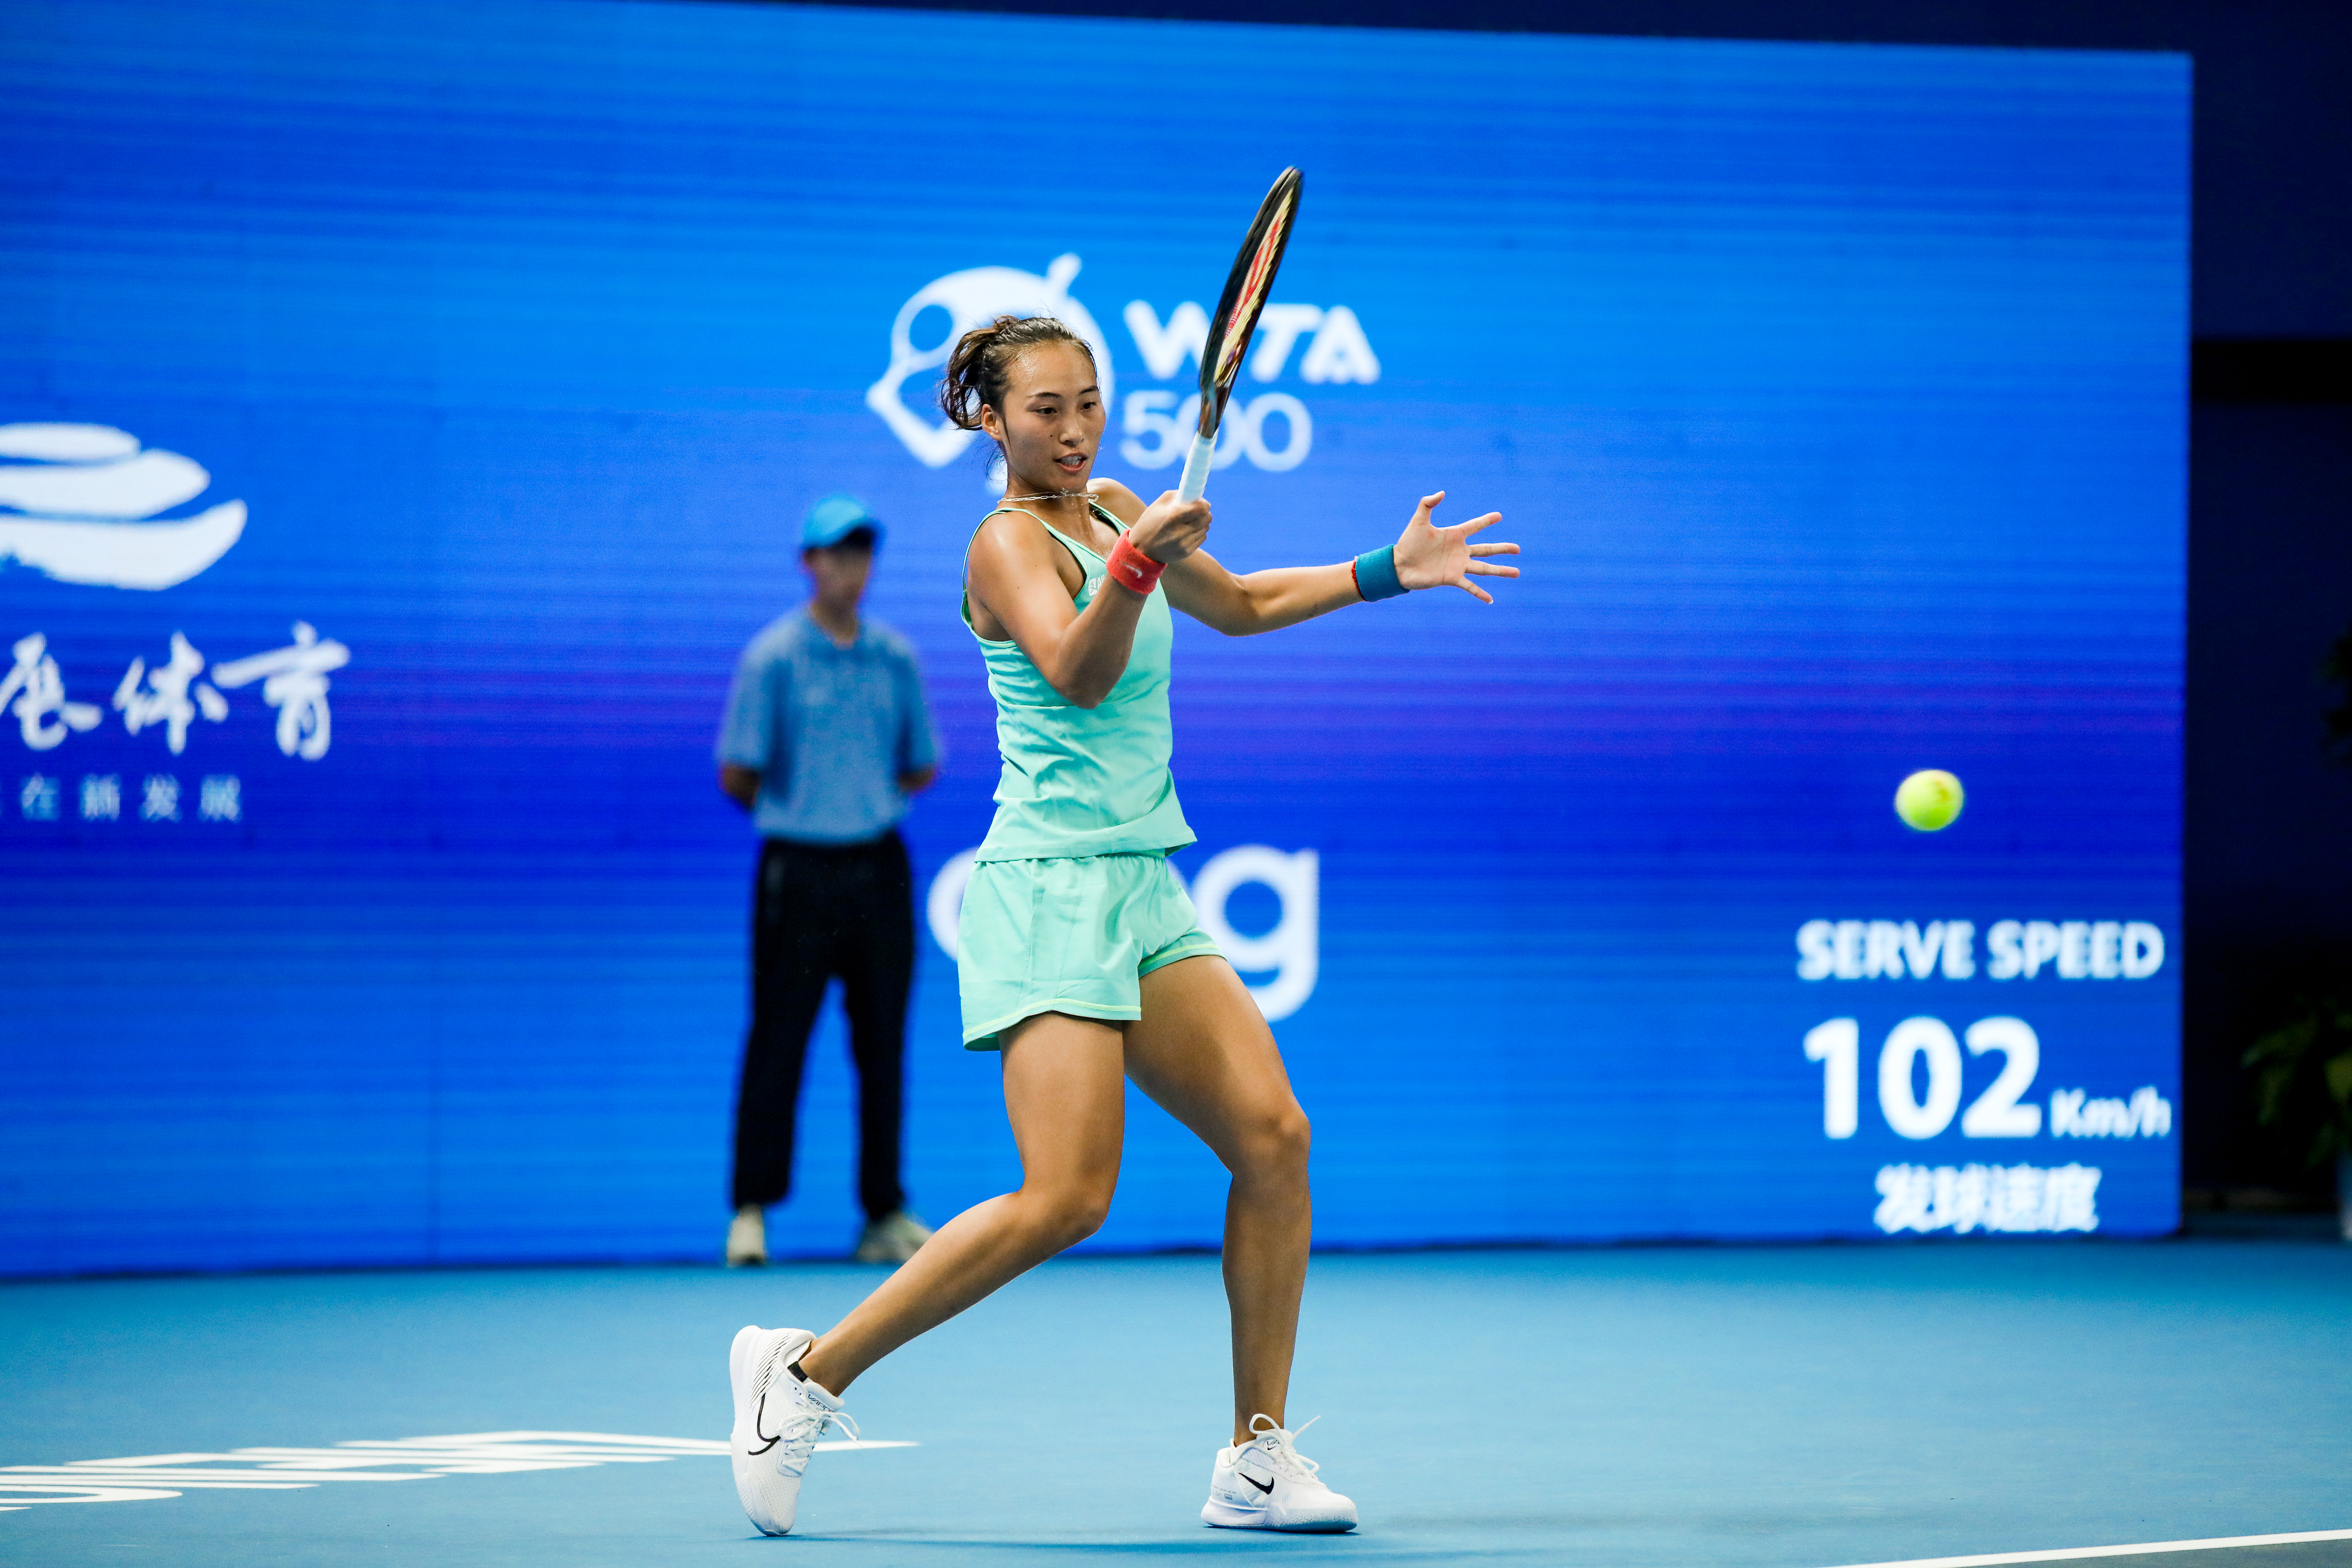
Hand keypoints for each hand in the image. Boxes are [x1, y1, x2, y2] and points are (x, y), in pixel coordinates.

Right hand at [1130, 491, 1212, 564]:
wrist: (1140, 549)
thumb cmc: (1149, 522)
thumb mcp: (1158, 504)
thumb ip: (1176, 495)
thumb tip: (1195, 494)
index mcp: (1172, 516)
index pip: (1200, 509)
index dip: (1204, 504)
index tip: (1203, 503)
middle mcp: (1179, 532)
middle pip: (1206, 519)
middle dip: (1205, 513)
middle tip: (1199, 511)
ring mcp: (1183, 544)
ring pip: (1205, 528)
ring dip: (1202, 523)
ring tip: (1191, 522)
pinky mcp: (1186, 552)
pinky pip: (1201, 538)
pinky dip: (1198, 533)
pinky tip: (1189, 532)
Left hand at [1393, 491, 1518, 601]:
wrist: (1398, 565)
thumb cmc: (1407, 542)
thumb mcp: (1418, 520)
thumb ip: (1428, 504)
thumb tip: (1442, 493)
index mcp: (1454, 535)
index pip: (1475, 526)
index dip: (1486, 520)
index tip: (1499, 515)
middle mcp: (1459, 550)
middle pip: (1486, 549)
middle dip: (1502, 548)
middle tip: (1518, 548)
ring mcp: (1457, 565)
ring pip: (1484, 567)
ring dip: (1500, 570)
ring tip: (1517, 572)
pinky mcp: (1451, 578)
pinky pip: (1469, 586)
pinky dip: (1480, 593)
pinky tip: (1490, 600)